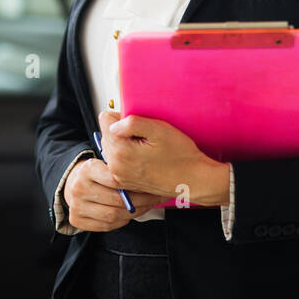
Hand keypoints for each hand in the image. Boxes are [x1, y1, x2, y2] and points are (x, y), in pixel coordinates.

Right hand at [62, 156, 159, 231]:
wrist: (73, 182)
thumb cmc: (98, 172)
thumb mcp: (107, 163)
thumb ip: (123, 170)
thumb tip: (152, 180)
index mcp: (87, 169)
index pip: (116, 179)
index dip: (137, 184)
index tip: (152, 185)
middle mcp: (79, 188)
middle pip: (117, 200)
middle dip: (142, 201)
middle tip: (156, 198)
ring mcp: (76, 206)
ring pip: (113, 215)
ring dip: (135, 213)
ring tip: (147, 206)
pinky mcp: (77, 220)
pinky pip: (106, 225)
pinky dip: (122, 221)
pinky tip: (131, 214)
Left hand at [97, 109, 229, 208]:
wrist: (194, 180)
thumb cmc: (181, 156)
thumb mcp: (159, 130)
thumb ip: (131, 123)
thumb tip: (113, 123)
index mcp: (120, 152)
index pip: (105, 120)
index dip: (122, 116)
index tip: (139, 124)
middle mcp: (115, 167)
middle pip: (106, 134)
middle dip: (122, 131)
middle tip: (146, 137)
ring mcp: (120, 177)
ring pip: (112, 148)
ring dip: (124, 144)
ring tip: (146, 148)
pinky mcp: (126, 182)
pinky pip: (118, 161)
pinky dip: (128, 156)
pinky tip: (145, 158)